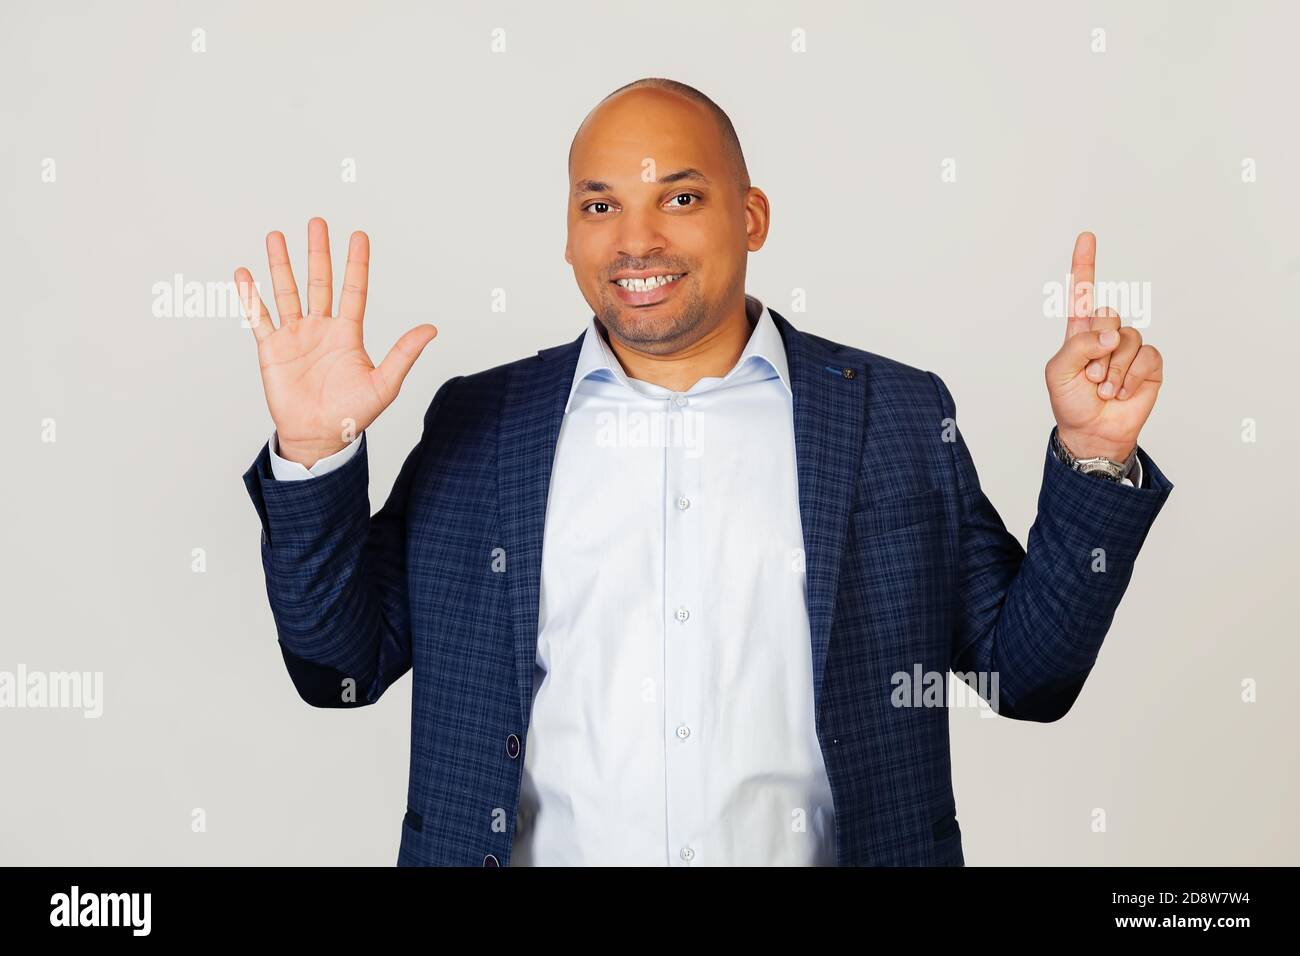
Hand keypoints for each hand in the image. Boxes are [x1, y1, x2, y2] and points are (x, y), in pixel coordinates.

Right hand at [235, 218, 437, 466]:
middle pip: (319, 282)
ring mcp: (295, 337)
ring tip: (276, 236)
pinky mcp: (272, 350)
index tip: (359, 235)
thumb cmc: (353, 416)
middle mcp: (321, 329)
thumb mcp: (384, 384)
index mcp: (348, 334)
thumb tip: (431, 329)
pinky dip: (250, 296)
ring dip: (281, 265)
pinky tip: (245, 273)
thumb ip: (404, 354)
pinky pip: (259, 318)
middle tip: (317, 222)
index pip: (353, 290)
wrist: (319, 438)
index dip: (356, 263)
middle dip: (318, 252)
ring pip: (287, 292)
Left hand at [1044, 232, 1163, 461]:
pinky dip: (1131, 376)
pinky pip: (1146, 356)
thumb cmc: (1070, 401)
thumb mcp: (1058, 372)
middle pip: (1108, 313)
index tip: (1086, 237)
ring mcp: (1128, 348)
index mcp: (1079, 332)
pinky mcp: (1148, 364)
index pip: (1082, 292)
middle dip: (1097, 347)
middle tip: (1090, 375)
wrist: (1093, 432)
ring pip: (1128, 338)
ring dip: (1113, 369)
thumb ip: (1078, 345)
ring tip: (1103, 388)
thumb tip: (1111, 333)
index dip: (1084, 264)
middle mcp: (1105, 334)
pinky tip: (1121, 392)